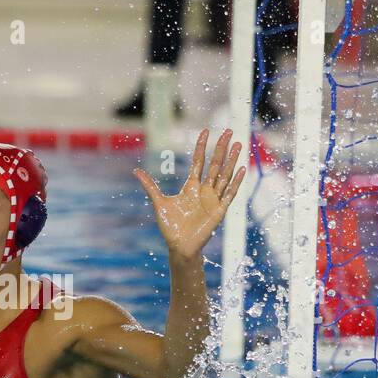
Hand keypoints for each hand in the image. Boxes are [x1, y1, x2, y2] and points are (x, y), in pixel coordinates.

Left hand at [133, 128, 245, 260]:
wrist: (179, 246)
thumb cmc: (171, 226)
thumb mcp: (159, 202)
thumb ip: (150, 186)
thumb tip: (136, 171)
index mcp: (191, 187)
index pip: (199, 161)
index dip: (202, 147)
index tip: (205, 131)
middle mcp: (204, 190)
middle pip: (215, 164)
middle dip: (221, 148)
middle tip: (228, 131)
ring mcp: (213, 199)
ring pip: (225, 175)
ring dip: (232, 160)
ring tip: (239, 145)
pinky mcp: (219, 210)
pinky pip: (230, 193)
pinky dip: (236, 182)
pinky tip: (242, 169)